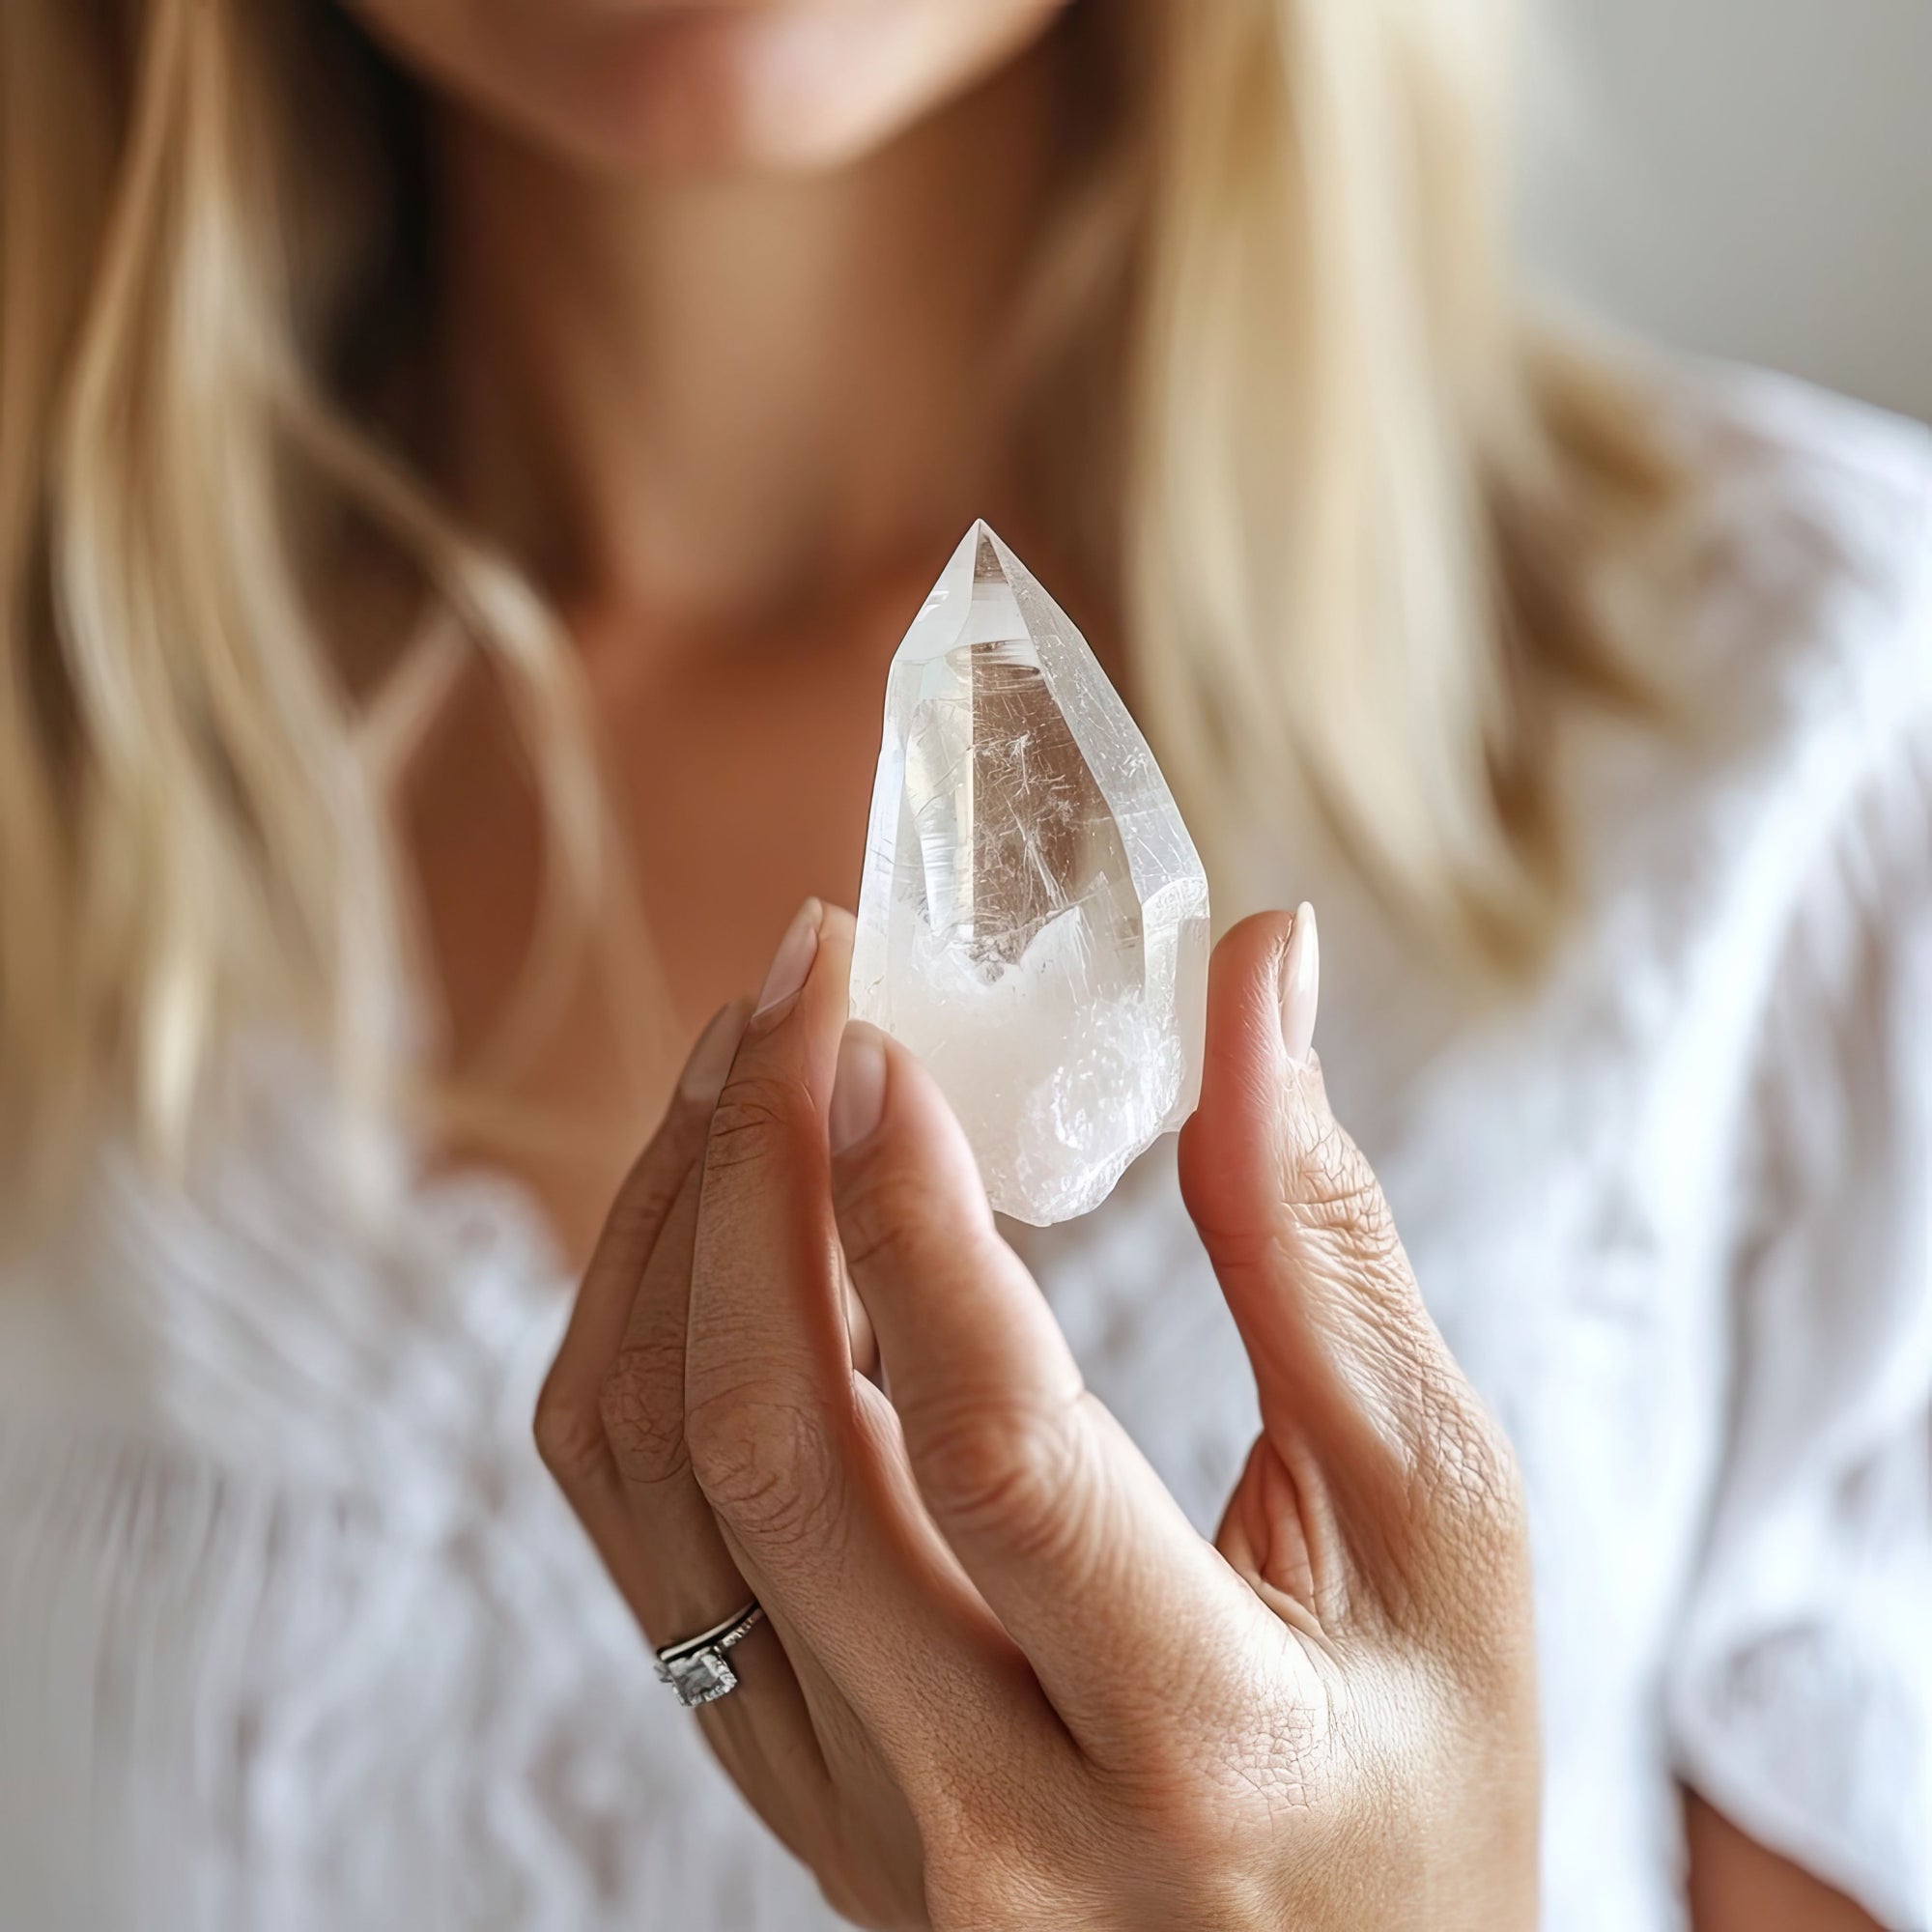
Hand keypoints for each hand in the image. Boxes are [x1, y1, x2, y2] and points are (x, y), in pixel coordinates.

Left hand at [536, 901, 1537, 1930]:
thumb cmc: (1424, 1761)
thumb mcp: (1437, 1512)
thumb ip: (1322, 1240)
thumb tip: (1260, 968)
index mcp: (1199, 1744)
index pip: (996, 1447)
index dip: (915, 1214)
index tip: (881, 1032)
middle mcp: (985, 1815)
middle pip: (771, 1450)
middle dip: (753, 1174)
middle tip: (801, 986)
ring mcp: (853, 1818)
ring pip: (663, 1487)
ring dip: (675, 1239)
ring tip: (749, 1065)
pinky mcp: (789, 1789)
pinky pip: (649, 1545)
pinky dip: (647, 1347)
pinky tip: (722, 1220)